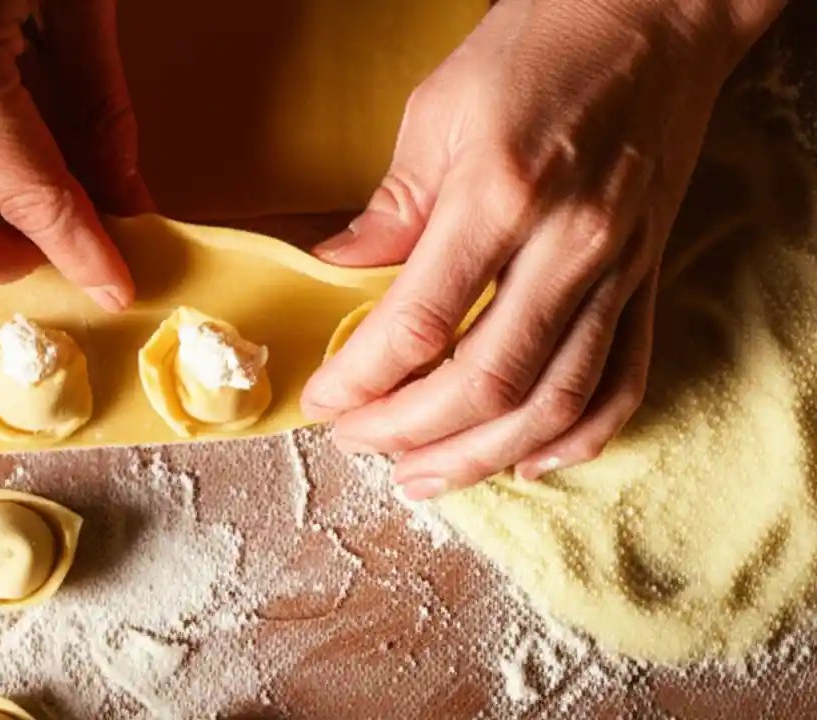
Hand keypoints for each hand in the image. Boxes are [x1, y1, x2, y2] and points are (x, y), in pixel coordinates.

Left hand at [302, 0, 782, 498]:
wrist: (656, 17)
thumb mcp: (439, 112)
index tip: (324, 400)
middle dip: (410, 432)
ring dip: (482, 457)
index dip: (362, 377)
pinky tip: (526, 463)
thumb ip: (391, 209)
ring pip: (552, 401)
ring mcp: (616, 269)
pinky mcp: (646, 278)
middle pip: (486, 382)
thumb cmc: (540, 49)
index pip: (419, 323)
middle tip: (361, 444)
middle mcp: (567, 245)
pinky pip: (621, 380)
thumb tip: (337, 271)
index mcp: (501, 196)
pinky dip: (576, 437)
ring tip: (424, 479)